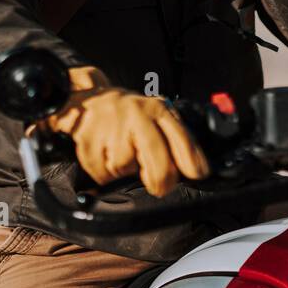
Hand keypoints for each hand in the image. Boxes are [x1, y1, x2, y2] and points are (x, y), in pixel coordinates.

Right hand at [42, 68, 208, 196]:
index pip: (181, 137)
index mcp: (157, 109)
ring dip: (123, 171)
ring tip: (120, 155)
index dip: (192, 160)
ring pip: (124, 166)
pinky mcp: (88, 136)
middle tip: (160, 188)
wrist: (89, 100)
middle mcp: (136, 114)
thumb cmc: (128, 117)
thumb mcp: (154, 117)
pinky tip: (104, 156)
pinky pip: (101, 171)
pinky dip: (103, 173)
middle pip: (156, 158)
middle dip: (161, 180)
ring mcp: (111, 124)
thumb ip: (172, 139)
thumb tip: (192, 170)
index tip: (199, 174)